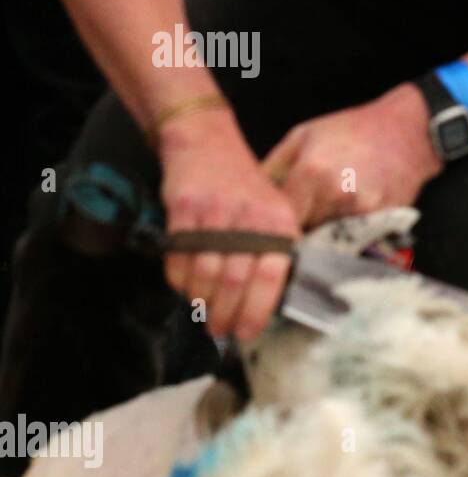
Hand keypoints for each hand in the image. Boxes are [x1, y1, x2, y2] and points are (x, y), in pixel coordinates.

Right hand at [158, 107, 299, 340]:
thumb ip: (275, 251)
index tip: (247, 332)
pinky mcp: (184, 210)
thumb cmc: (244, 189)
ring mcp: (215, 214)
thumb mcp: (274, 212)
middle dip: (225, 314)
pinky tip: (186, 285)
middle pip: (234, 282)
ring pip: (204, 275)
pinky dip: (180, 281)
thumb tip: (270, 305)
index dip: (258, 311)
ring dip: (201, 301)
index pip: (273, 276)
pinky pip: (179, 259)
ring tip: (203, 310)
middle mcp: (250, 219)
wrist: (207, 144)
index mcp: (279, 223)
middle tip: (220, 329)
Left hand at [262, 84, 440, 228]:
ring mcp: (362, 213)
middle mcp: (336, 195)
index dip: (269, 228)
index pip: (277, 220)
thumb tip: (246, 200)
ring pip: (326, 242)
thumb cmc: (351, 130)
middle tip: (289, 227)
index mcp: (311, 172)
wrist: (408, 132)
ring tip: (319, 220)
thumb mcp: (303, 136)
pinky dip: (343, 237)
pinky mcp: (381, 223)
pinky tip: (343, 219)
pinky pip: (351, 241)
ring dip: (318, 237)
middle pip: (301, 234)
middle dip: (293, 234)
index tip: (264, 231)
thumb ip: (271, 169)